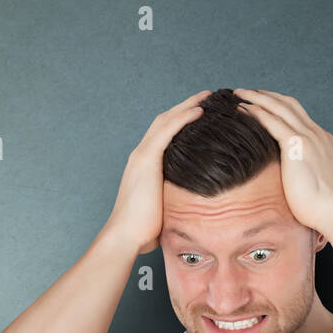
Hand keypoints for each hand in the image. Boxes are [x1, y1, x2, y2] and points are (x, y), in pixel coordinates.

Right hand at [105, 89, 210, 255]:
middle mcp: (140, 156)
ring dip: (187, 106)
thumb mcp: (163, 207)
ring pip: (166, 120)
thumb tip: (194, 205)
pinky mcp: (146, 160)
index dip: (180, 122)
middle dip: (184, 107)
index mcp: (143, 166)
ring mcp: (141, 156)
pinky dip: (183, 118)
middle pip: (164, 121)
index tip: (199, 115)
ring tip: (207, 97)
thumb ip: (174, 198)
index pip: (162, 135)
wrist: (125, 236)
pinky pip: (167, 131)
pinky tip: (199, 111)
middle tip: (206, 97)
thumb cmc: (142, 230)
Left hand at [233, 88, 332, 232]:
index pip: (299, 116)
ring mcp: (309, 137)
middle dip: (267, 96)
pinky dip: (258, 112)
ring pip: (280, 107)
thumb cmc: (324, 207)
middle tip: (248, 92)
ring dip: (258, 97)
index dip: (279, 107)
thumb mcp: (316, 183)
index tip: (263, 105)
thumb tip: (294, 180)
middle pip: (289, 104)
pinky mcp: (297, 144)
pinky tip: (243, 109)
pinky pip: (273, 121)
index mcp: (322, 141)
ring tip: (240, 94)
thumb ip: (305, 173)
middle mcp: (317, 134)